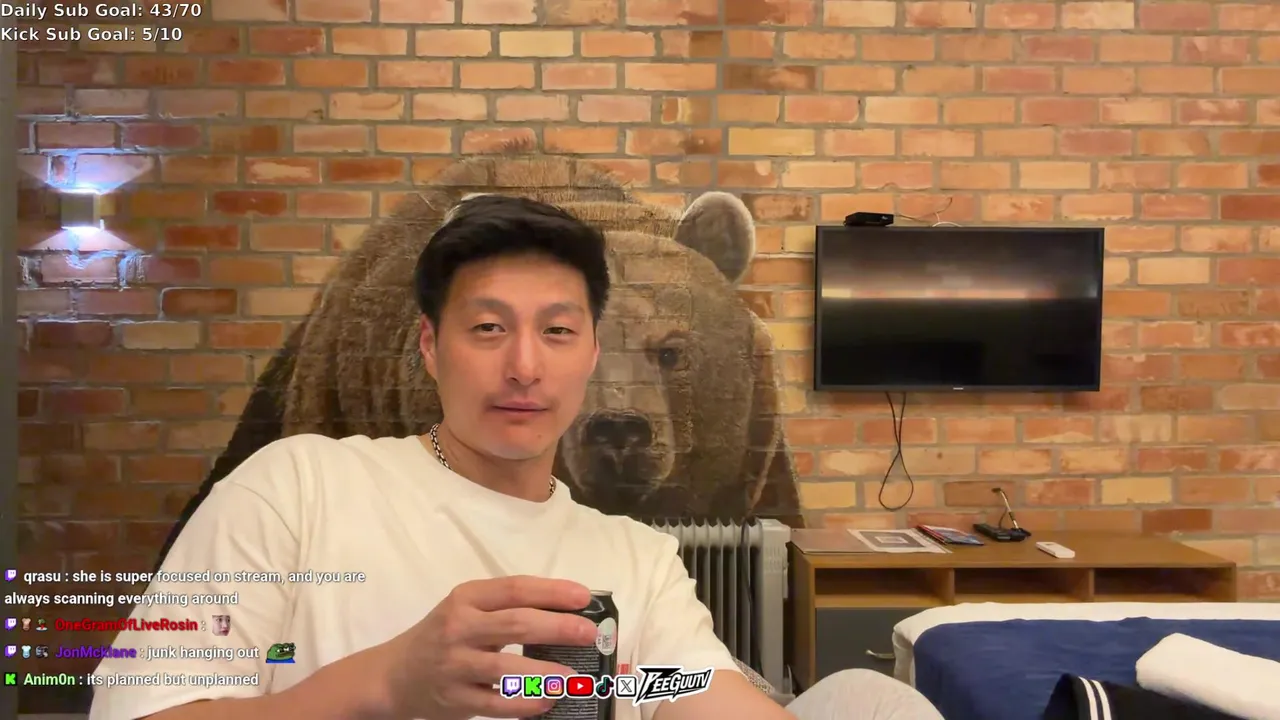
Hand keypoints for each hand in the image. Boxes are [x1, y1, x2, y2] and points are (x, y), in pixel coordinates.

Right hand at [376, 575, 598, 719]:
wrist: (394, 675)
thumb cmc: (444, 635)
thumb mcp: (467, 609)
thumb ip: (507, 608)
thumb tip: (568, 611)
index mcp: (466, 599)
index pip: (514, 589)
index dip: (551, 592)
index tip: (583, 597)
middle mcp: (459, 628)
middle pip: (516, 625)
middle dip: (558, 628)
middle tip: (589, 633)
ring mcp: (455, 665)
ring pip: (507, 669)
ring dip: (546, 673)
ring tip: (574, 676)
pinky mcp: (455, 699)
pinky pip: (496, 704)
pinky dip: (526, 703)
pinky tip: (548, 700)